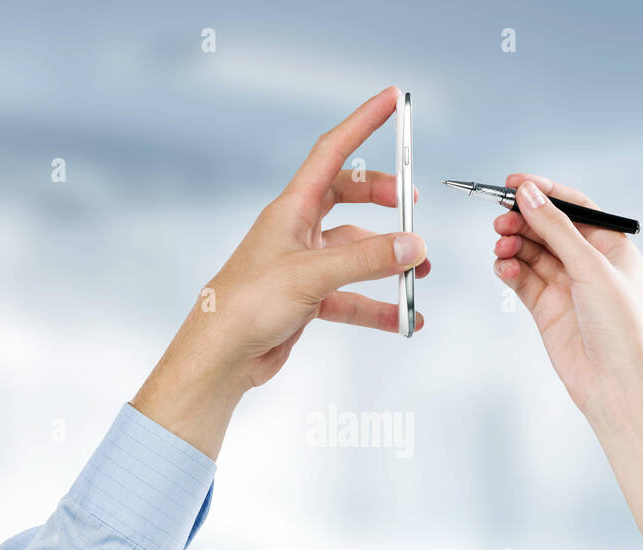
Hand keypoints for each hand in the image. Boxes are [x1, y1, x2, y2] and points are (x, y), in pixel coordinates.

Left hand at [133, 87, 429, 458]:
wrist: (221, 356)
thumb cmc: (245, 305)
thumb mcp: (311, 275)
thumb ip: (365, 260)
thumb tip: (413, 246)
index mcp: (290, 210)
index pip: (332, 152)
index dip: (362, 123)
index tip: (391, 101)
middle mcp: (297, 231)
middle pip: (349, 198)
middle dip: (384, 200)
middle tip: (412, 208)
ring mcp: (304, 266)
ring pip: (356, 253)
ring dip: (389, 262)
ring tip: (420, 274)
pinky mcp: (308, 299)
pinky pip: (353, 295)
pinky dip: (378, 305)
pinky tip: (402, 317)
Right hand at [492, 173, 642, 549]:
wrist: (614, 383)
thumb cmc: (621, 327)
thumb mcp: (591, 268)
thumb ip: (556, 229)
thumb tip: (528, 195)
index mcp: (611, 247)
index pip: (574, 207)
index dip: (544, 192)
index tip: (514, 182)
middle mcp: (588, 264)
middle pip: (547, 228)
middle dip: (523, 220)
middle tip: (500, 219)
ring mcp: (565, 286)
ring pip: (530, 253)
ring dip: (513, 245)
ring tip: (501, 246)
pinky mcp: (545, 309)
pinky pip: (521, 280)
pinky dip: (509, 270)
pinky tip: (502, 266)